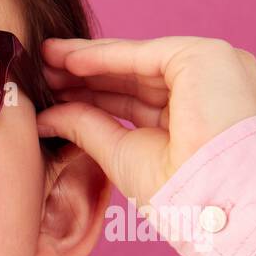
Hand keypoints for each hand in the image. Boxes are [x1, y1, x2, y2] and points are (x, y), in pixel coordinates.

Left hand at [35, 36, 255, 203]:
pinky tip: (67, 59)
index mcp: (199, 116)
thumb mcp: (120, 153)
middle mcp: (210, 88)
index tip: (54, 92)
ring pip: (136, 61)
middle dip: (85, 74)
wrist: (207, 200)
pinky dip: (102, 56)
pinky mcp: (205, 56)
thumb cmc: (175, 192)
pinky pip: (142, 55)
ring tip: (46, 60)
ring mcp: (213, 69)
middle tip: (43, 70)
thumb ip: (86, 127)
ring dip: (87, 60)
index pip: (136, 99)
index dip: (92, 94)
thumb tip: (46, 117)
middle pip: (134, 77)